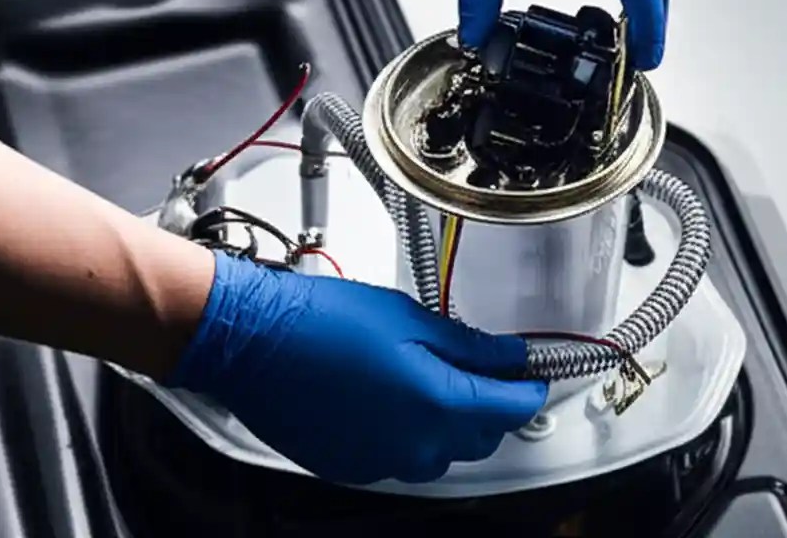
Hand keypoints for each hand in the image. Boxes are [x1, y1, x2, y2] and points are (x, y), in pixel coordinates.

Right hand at [166, 251, 547, 484]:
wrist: (253, 343)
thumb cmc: (321, 322)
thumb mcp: (409, 317)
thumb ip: (468, 344)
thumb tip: (507, 353)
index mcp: (439, 404)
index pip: (512, 407)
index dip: (529, 384)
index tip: (533, 370)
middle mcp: (416, 446)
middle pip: (482, 435)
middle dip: (490, 403)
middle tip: (480, 366)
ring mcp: (384, 463)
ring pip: (442, 451)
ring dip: (450, 421)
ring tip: (429, 377)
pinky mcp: (354, 468)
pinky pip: (402, 457)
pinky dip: (410, 433)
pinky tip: (391, 397)